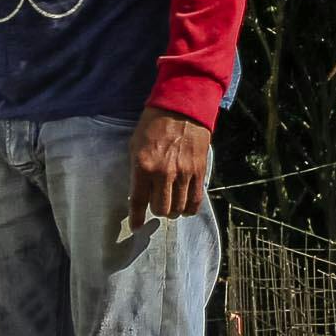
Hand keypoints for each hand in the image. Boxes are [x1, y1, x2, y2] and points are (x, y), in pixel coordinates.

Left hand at [127, 106, 211, 228]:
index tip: (136, 227)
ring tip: (172, 204)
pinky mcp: (199, 171)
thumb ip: (136, 171)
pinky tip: (185, 206)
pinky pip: (196, 200)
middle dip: (158, 211)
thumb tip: (140, 194)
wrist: (182, 108)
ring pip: (179, 208)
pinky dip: (190, 208)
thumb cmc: (153, 125)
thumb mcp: (135, 145)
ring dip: (174, 210)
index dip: (136, 218)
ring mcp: (184, 173)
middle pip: (161, 209)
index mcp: (143, 166)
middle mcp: (163, 173)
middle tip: (157, 204)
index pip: (138, 201)